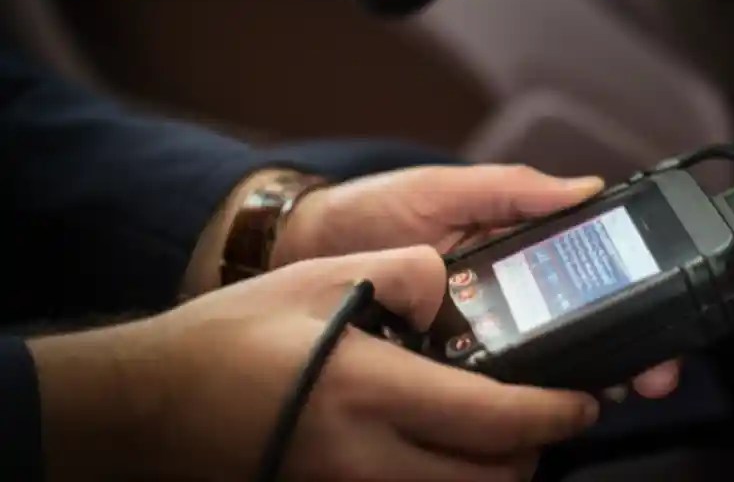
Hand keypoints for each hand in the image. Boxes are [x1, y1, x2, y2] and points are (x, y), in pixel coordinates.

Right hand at [32, 246, 597, 481]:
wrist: (150, 407)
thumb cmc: (231, 338)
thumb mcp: (320, 278)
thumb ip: (402, 273)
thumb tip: (451, 290)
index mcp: (371, 392)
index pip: (494, 420)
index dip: (553, 414)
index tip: (581, 401)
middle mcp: (366, 458)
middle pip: (490, 480)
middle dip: (534, 453)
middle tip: (549, 418)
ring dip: (494, 475)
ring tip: (502, 436)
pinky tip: (446, 452)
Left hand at [274, 164, 680, 398]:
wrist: (294, 253)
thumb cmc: (367, 213)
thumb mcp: (441, 189)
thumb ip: (508, 189)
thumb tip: (586, 186)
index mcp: (511, 250)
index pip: (584, 270)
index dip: (626, 290)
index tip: (659, 305)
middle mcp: (501, 297)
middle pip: (578, 326)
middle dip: (622, 348)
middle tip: (650, 371)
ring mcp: (474, 337)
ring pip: (543, 363)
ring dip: (584, 376)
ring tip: (612, 389)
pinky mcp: (441, 370)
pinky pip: (489, 389)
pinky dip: (520, 401)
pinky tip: (545, 411)